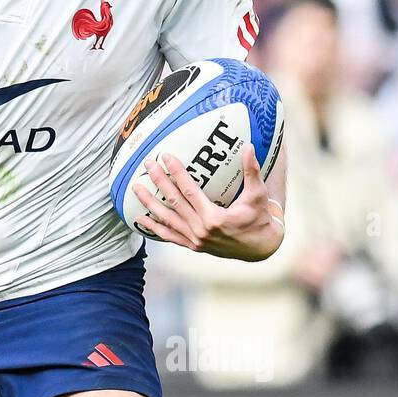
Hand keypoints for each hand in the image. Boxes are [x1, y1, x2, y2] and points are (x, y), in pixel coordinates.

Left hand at [132, 145, 283, 260]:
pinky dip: (154, 227)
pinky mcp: (193, 246)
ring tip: (135, 189)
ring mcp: (195, 240)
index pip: (189, 190)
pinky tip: (140, 218)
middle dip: (159, 181)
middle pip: (174, 202)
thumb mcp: (258, 195)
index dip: (176, 172)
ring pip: (167, 219)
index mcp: (214, 218)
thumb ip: (252, 172)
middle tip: (147, 164)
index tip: (165, 156)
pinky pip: (169, 236)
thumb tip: (249, 147)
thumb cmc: (259, 219)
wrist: (261, 249)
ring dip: (150, 203)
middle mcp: (201, 230)